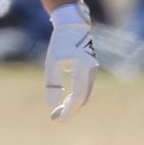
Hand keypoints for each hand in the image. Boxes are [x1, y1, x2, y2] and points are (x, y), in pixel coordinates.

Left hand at [44, 3, 97, 121]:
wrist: (73, 24)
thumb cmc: (61, 41)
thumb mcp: (52, 62)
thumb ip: (52, 83)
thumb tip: (52, 104)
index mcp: (84, 71)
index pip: (77, 97)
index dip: (69, 110)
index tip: (59, 120)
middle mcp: (91, 73)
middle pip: (82, 98)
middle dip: (69, 109)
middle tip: (54, 118)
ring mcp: (91, 72)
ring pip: (83, 94)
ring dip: (71, 104)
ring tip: (57, 112)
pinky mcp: (88, 70)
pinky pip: (82, 88)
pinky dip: (74, 96)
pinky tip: (63, 100)